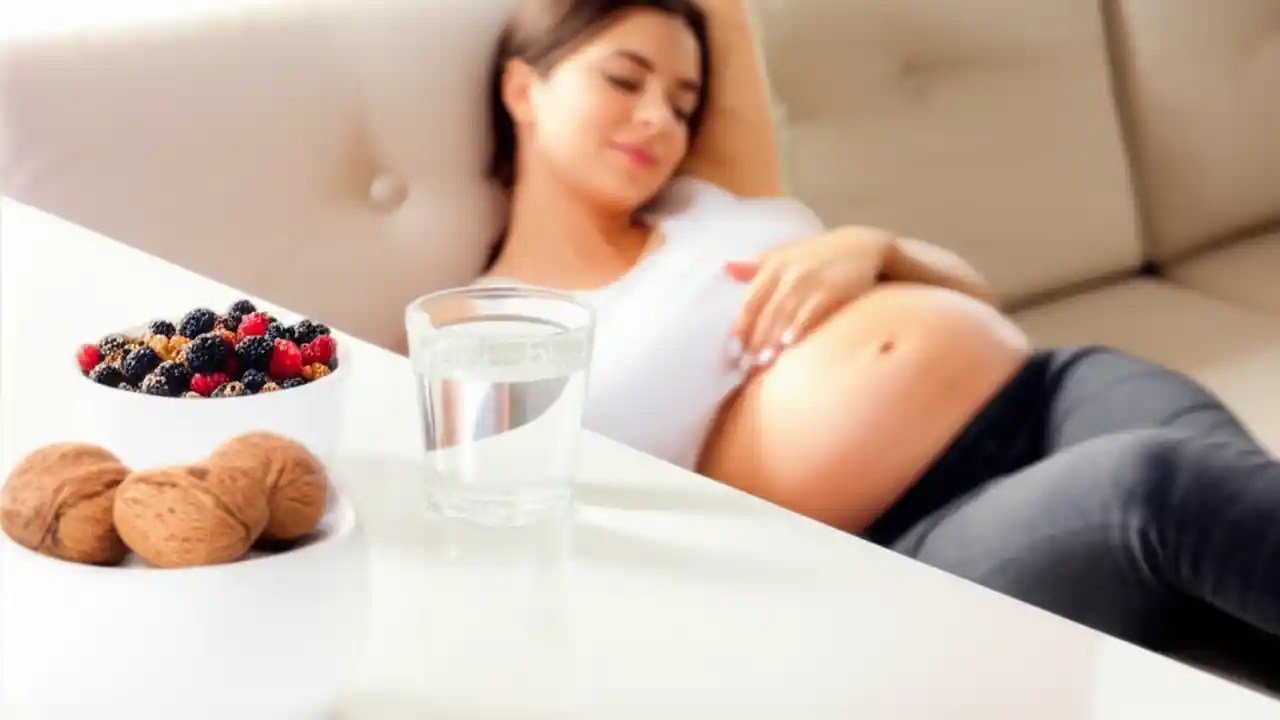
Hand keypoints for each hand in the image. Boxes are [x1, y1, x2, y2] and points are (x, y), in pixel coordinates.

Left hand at [727, 226, 895, 364]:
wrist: (864, 245)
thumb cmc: (819, 255)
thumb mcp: (786, 253)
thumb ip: (756, 265)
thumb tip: (725, 268)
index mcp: (773, 266)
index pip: (750, 302)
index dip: (740, 329)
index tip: (733, 353)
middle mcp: (788, 273)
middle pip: (764, 313)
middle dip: (754, 342)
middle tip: (747, 367)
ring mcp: (809, 281)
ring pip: (783, 316)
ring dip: (771, 341)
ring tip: (763, 363)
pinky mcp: (832, 290)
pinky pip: (810, 314)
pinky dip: (798, 330)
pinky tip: (790, 346)